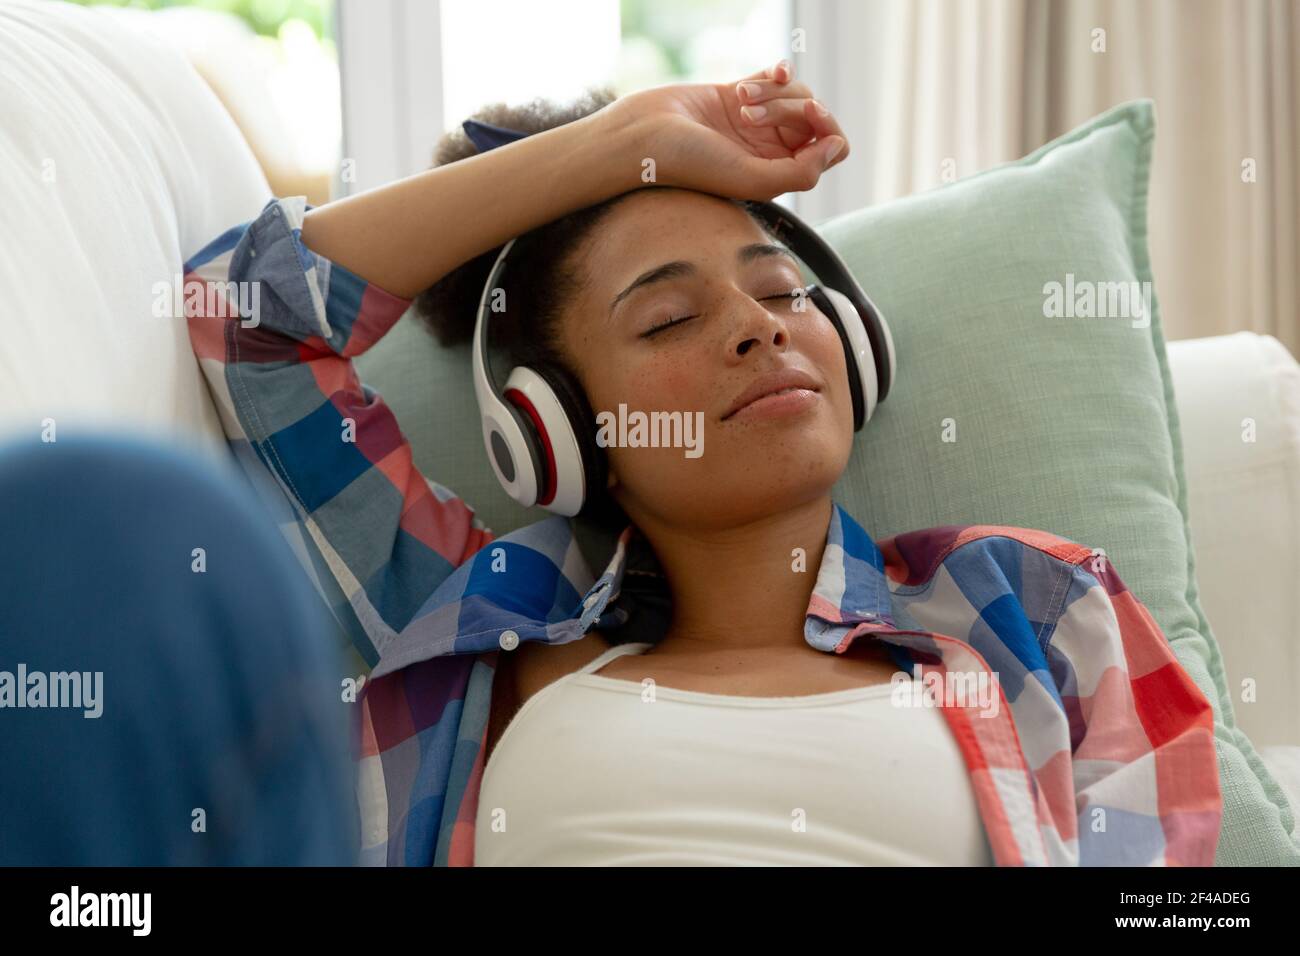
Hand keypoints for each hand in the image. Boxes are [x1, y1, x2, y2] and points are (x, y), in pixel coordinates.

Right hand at [599, 59, 849, 201]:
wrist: (643, 135)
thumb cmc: (690, 163)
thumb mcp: (750, 178)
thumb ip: (800, 173)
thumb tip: (837, 147)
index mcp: (778, 175)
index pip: (830, 149)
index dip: (829, 128)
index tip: (811, 114)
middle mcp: (771, 150)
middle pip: (814, 118)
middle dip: (790, 108)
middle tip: (750, 116)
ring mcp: (757, 122)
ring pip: (796, 94)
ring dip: (773, 92)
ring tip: (739, 102)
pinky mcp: (740, 95)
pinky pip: (777, 77)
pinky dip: (775, 73)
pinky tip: (757, 78)